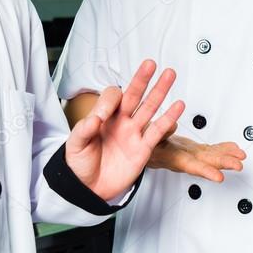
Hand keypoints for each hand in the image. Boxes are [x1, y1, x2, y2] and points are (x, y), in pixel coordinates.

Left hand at [65, 60, 184, 200]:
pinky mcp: (143, 149)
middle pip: (134, 95)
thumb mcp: (75, 146)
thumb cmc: (80, 165)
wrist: (90, 188)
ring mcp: (133, 133)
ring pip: (149, 108)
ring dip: (159, 92)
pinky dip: (169, 119)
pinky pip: (157, 131)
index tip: (104, 115)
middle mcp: (121, 121)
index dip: (110, 100)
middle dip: (142, 79)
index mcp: (103, 117)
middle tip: (150, 64)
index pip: (112, 97)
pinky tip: (178, 106)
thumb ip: (83, 131)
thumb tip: (94, 119)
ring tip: (169, 74)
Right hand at [147, 135, 245, 181]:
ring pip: (210, 156)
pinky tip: (233, 147)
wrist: (138, 146)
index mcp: (171, 157)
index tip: (219, 177)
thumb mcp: (144, 136)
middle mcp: (182, 158)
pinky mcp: (191, 149)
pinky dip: (222, 148)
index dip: (205, 172)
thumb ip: (159, 131)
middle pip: (206, 162)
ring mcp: (189, 154)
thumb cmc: (139, 143)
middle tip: (239, 164)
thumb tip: (173, 126)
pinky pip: (209, 150)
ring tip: (241, 155)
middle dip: (223, 163)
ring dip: (227, 156)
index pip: (190, 166)